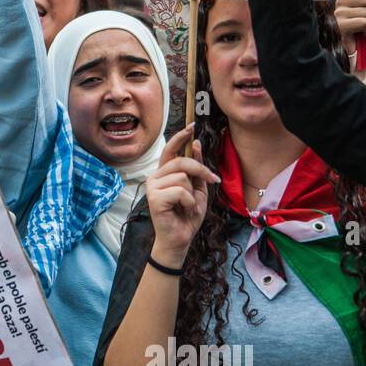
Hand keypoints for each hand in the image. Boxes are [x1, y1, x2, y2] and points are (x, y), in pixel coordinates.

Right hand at [146, 124, 219, 263]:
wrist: (179, 239)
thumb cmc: (186, 216)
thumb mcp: (198, 189)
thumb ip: (197, 169)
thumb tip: (196, 144)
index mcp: (165, 173)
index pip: (171, 150)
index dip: (180, 137)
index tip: (191, 126)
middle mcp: (155, 177)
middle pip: (182, 161)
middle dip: (201, 170)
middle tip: (212, 181)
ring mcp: (153, 187)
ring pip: (183, 177)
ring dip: (192, 194)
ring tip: (188, 206)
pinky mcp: (154, 198)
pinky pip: (180, 191)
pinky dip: (189, 203)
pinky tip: (184, 211)